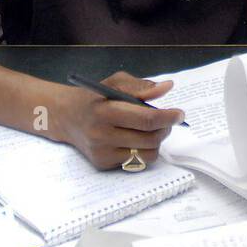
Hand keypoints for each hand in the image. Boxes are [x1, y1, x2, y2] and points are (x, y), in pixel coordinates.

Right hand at [57, 72, 185, 169]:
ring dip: (157, 141)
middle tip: (168, 120)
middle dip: (165, 129)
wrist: (67, 117)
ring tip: (153, 130)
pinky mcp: (103, 164)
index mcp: (105, 111)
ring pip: (146, 154)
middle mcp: (102, 134)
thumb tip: (167, 88)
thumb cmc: (95, 97)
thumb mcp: (115, 83)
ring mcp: (102, 152)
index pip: (146, 119)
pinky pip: (135, 162)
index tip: (180, 114)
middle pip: (149, 138)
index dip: (168, 117)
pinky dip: (142, 150)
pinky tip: (136, 139)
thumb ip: (141, 87)